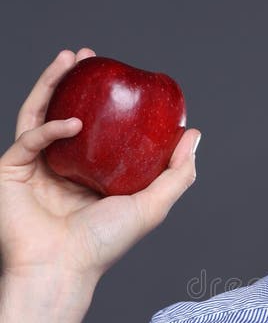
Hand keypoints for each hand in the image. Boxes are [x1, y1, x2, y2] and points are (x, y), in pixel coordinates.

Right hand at [0, 49, 199, 286]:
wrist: (61, 267)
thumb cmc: (104, 244)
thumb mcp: (152, 205)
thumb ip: (177, 173)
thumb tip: (194, 135)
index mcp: (89, 176)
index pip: (98, 130)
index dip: (107, 102)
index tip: (122, 78)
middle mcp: (61, 168)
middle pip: (64, 112)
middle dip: (74, 80)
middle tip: (89, 55)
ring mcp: (35, 167)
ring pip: (40, 113)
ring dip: (53, 82)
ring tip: (70, 58)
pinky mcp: (11, 169)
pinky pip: (30, 137)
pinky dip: (50, 126)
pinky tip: (71, 120)